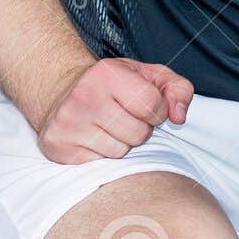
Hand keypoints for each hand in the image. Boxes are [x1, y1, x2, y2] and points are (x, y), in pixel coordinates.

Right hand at [35, 58, 193, 164]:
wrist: (63, 91)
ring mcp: (68, 123)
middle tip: (127, 117)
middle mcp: (84, 96)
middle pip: (139, 134)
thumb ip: (178, 89)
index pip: (154, 106)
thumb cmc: (114, 84)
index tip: (148, 107)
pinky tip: (95, 137)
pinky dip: (104, 154)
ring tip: (110, 126)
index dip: (159, 111)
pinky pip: (100, 164)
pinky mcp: (59, 146)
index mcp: (108, 74)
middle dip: (141, 129)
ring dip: (123, 143)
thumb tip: (179, 117)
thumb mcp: (149, 75)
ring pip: (120, 152)